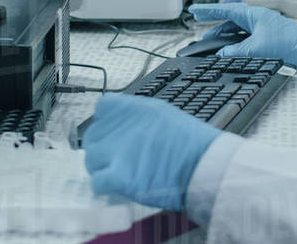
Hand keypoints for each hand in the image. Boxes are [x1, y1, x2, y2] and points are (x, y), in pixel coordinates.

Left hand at [83, 93, 221, 211]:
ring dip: (102, 169)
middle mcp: (122, 126)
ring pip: (91, 160)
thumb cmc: (194, 144)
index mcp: (135, 108)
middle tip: (116, 161)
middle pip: (93, 136)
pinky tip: (117, 188)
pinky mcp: (118, 175)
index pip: (103, 108)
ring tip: (119, 176)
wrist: (205, 165)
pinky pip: (97, 181)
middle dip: (102, 150)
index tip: (113, 134)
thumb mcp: (166, 116)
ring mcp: (118, 151)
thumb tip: (128, 130)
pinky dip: (105, 187)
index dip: (106, 123)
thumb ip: (141, 120)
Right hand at [188, 3, 296, 70]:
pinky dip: (235, 42)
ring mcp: (263, 27)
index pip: (225, 10)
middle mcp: (258, 18)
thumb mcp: (256, 50)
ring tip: (211, 41)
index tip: (194, 9)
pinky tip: (230, 49)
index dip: (208, 10)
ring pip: (238, 29)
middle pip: (230, 19)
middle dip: (214, 22)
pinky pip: (246, 36)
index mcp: (254, 14)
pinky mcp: (268, 37)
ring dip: (224, 35)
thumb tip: (221, 54)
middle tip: (199, 24)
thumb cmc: (288, 46)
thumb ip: (235, 51)